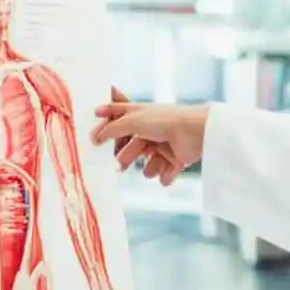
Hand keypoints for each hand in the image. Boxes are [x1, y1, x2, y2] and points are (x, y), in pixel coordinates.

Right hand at [90, 98, 208, 185]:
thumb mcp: (132, 120)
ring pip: (146, 165)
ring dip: (149, 167)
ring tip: (154, 165)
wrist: (195, 132)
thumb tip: (95, 138)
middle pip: (131, 147)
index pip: (118, 114)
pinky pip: (164, 174)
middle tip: (119, 165)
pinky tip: (168, 169)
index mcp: (140, 114)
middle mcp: (150, 130)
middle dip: (126, 156)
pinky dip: (165, 175)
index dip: (106, 119)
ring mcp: (163, 146)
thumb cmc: (163, 120)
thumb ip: (112, 129)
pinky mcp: (175, 160)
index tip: (93, 135)